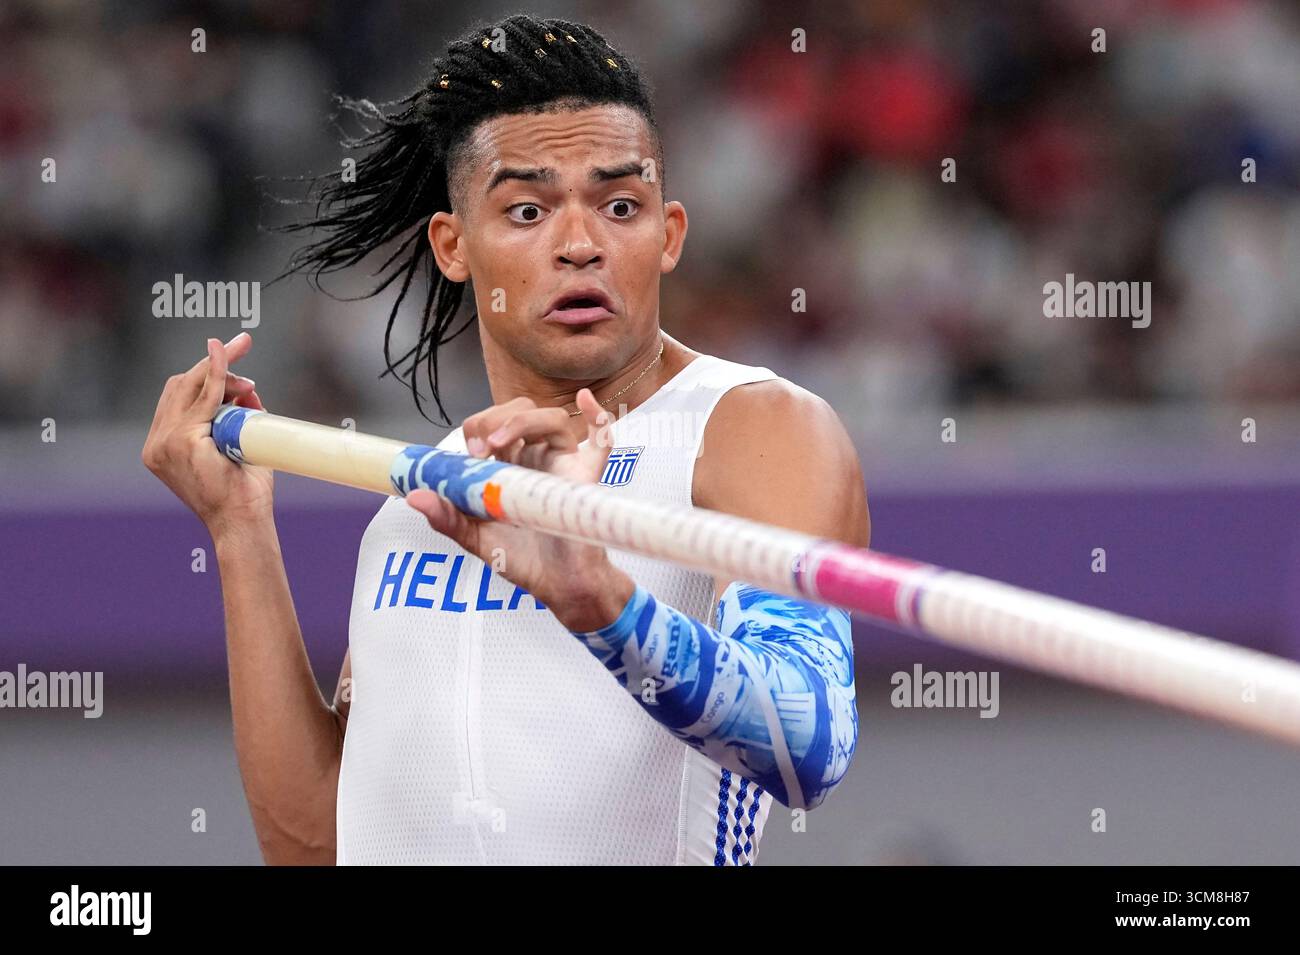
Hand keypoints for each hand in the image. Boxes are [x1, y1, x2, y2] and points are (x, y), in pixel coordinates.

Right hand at [142, 333, 273, 535]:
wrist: (242, 521)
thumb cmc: (243, 492)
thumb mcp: (238, 447)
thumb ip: (239, 417)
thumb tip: (248, 389)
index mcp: (163, 447)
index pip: (179, 398)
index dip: (203, 373)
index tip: (227, 350)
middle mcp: (157, 443)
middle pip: (182, 385)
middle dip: (214, 362)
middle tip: (244, 341)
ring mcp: (165, 441)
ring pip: (192, 386)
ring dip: (222, 371)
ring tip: (249, 377)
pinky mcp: (182, 440)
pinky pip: (205, 396)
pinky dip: (217, 373)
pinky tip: (227, 356)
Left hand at [405, 388, 633, 629]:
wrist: (557, 587)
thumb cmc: (522, 561)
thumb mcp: (476, 539)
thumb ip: (447, 518)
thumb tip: (414, 496)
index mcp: (509, 465)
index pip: (492, 424)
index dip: (479, 427)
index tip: (471, 452)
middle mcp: (536, 458)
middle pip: (521, 410)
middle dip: (496, 418)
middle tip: (483, 449)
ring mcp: (562, 465)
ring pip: (552, 419)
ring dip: (524, 420)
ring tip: (501, 442)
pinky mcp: (585, 479)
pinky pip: (602, 443)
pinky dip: (599, 418)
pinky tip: (586, 399)